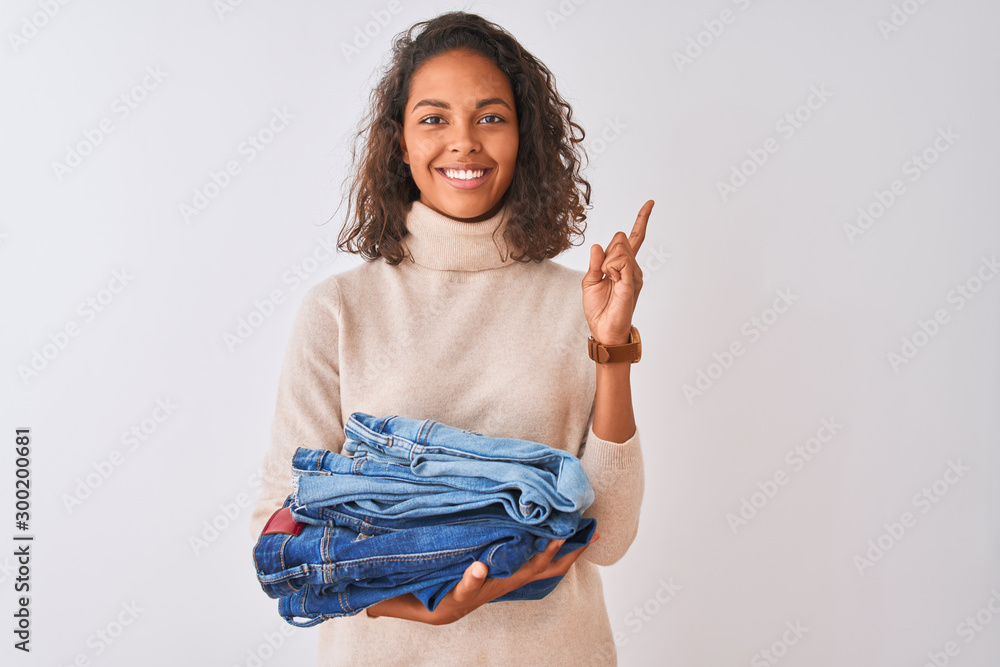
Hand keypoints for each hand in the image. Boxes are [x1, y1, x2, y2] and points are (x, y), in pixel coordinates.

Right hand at [365, 531, 599, 624]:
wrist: (430, 606)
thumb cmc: (411, 597)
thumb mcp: (393, 602)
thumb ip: (383, 604)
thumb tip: (367, 611)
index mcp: (459, 598)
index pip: (467, 592)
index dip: (474, 583)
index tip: (478, 568)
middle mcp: (486, 592)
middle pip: (518, 578)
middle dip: (540, 559)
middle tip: (558, 538)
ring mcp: (502, 583)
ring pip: (537, 571)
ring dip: (558, 554)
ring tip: (579, 533)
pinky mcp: (510, 573)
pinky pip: (541, 565)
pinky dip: (558, 552)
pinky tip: (578, 538)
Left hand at [582, 200, 653, 344]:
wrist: (604, 330)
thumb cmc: (599, 309)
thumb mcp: (589, 282)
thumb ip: (594, 263)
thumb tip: (597, 246)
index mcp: (623, 266)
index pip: (634, 238)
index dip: (642, 220)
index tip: (650, 203)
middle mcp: (632, 268)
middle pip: (620, 239)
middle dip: (606, 251)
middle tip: (604, 274)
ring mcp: (634, 275)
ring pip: (619, 249)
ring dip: (606, 262)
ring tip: (608, 280)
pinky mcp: (632, 282)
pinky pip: (619, 261)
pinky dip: (609, 269)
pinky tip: (611, 281)